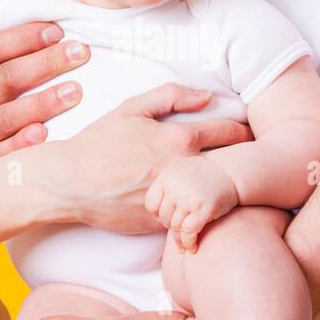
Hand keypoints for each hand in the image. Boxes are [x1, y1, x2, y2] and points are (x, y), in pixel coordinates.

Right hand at [0, 20, 90, 164]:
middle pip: (1, 80)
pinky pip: (3, 154)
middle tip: (79, 53)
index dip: (21, 38)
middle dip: (43, 64)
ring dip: (42, 102)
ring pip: (5, 115)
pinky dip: (23, 143)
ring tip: (75, 91)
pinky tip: (45, 134)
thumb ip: (12, 33)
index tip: (57, 31)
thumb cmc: (6, 98)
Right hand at [58, 82, 251, 233]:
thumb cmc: (99, 142)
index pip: (231, 134)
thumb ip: (172, 96)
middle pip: (230, 166)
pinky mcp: (162, 223)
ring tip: (227, 183)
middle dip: (241, 161)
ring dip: (220, 188)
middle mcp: (182, 170)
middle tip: (247, 158)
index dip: (245, 132)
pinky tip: (196, 203)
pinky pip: (189, 215)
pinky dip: (195, 208)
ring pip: (212, 194)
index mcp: (179, 139)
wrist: (69, 183)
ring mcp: (174, 199)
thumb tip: (208, 95)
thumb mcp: (132, 108)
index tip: (250, 132)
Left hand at [145, 156, 238, 251]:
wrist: (231, 171)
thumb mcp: (181, 172)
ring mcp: (189, 198)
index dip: (159, 214)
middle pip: (164, 218)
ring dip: (180, 241)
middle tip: (180, 233)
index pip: (151, 204)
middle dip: (172, 227)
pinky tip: (192, 248)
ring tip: (185, 246)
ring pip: (175, 227)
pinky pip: (188, 232)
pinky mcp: (203, 209)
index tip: (170, 217)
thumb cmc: (206, 175)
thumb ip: (167, 187)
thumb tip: (153, 213)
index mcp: (167, 177)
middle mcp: (175, 187)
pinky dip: (188, 243)